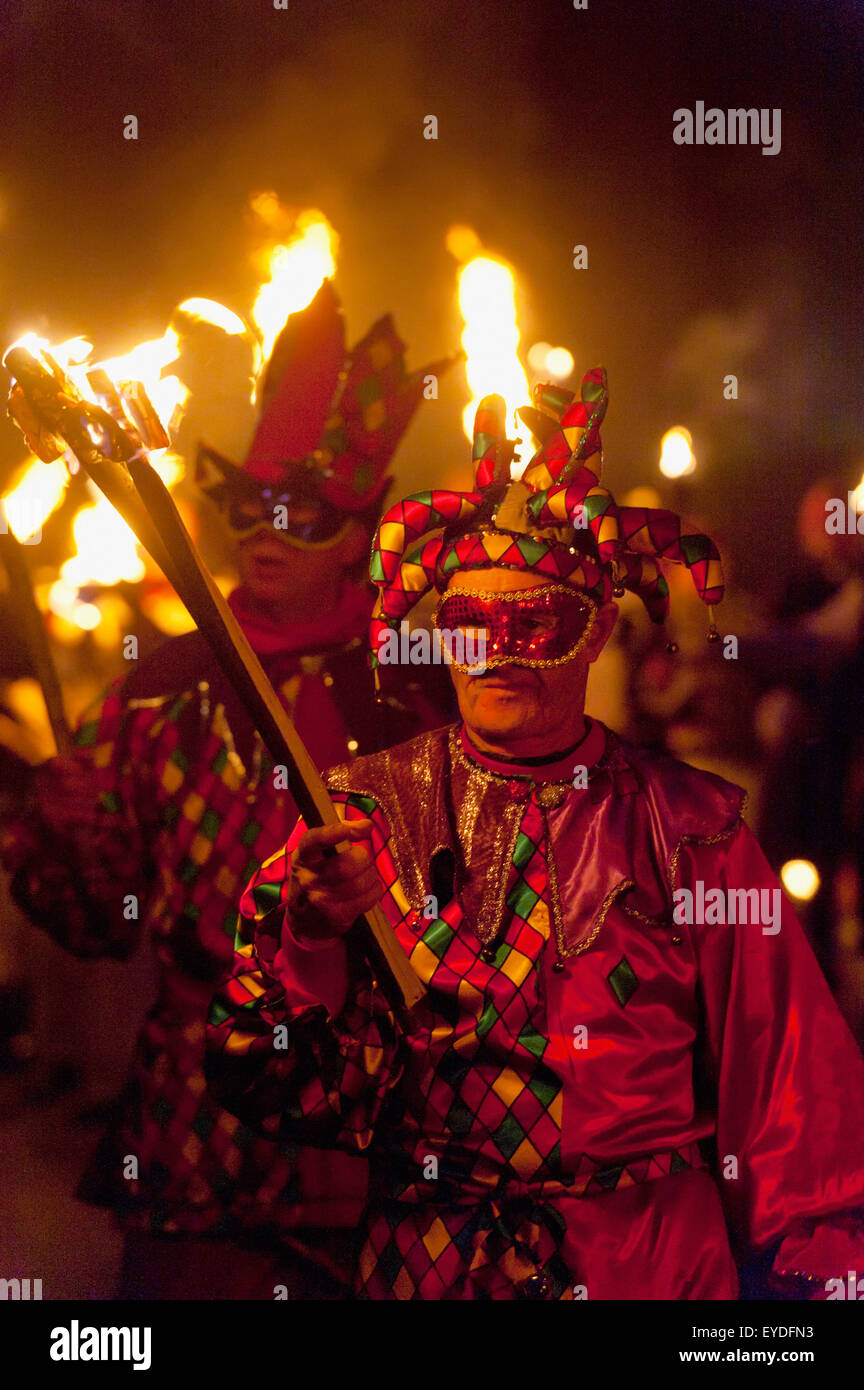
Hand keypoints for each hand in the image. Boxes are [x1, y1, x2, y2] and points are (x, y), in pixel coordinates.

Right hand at [285, 819, 381, 942]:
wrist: (303, 920)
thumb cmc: (316, 877)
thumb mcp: (317, 853)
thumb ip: (340, 831)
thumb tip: (366, 826)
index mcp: (303, 857)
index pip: (314, 841)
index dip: (332, 833)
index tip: (347, 830)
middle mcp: (308, 878)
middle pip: (348, 865)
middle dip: (363, 858)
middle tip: (361, 859)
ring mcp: (321, 900)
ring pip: (361, 882)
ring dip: (370, 875)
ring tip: (363, 875)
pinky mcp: (337, 915)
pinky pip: (369, 897)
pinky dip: (374, 890)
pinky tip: (366, 889)